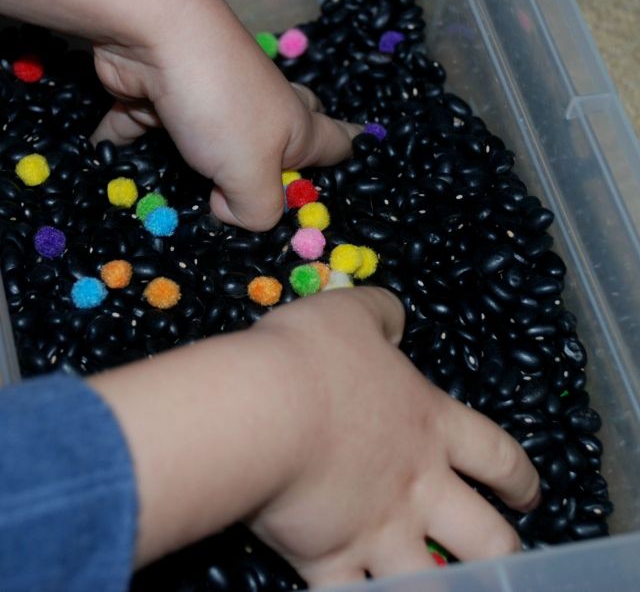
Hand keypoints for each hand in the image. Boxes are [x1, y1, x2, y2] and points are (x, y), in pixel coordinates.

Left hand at [90, 0, 357, 231]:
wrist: (152, 31)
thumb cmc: (220, 105)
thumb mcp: (252, 173)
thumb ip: (256, 208)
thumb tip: (231, 212)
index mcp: (294, 127)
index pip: (340, 143)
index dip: (349, 160)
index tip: (350, 182)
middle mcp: (258, 112)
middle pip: (283, 135)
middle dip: (283, 162)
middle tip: (272, 192)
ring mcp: (209, 103)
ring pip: (212, 142)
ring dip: (202, 170)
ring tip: (190, 208)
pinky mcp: (159, 99)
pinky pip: (147, 132)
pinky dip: (131, 152)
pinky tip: (116, 182)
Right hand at [250, 288, 539, 585]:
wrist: (264, 409)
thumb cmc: (310, 356)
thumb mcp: (352, 314)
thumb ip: (382, 314)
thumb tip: (397, 322)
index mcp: (428, 426)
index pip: (495, 454)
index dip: (519, 475)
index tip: (529, 494)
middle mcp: (416, 486)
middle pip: (486, 537)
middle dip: (502, 551)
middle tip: (503, 556)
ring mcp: (378, 531)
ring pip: (432, 585)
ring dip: (444, 589)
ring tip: (445, 588)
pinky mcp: (330, 561)